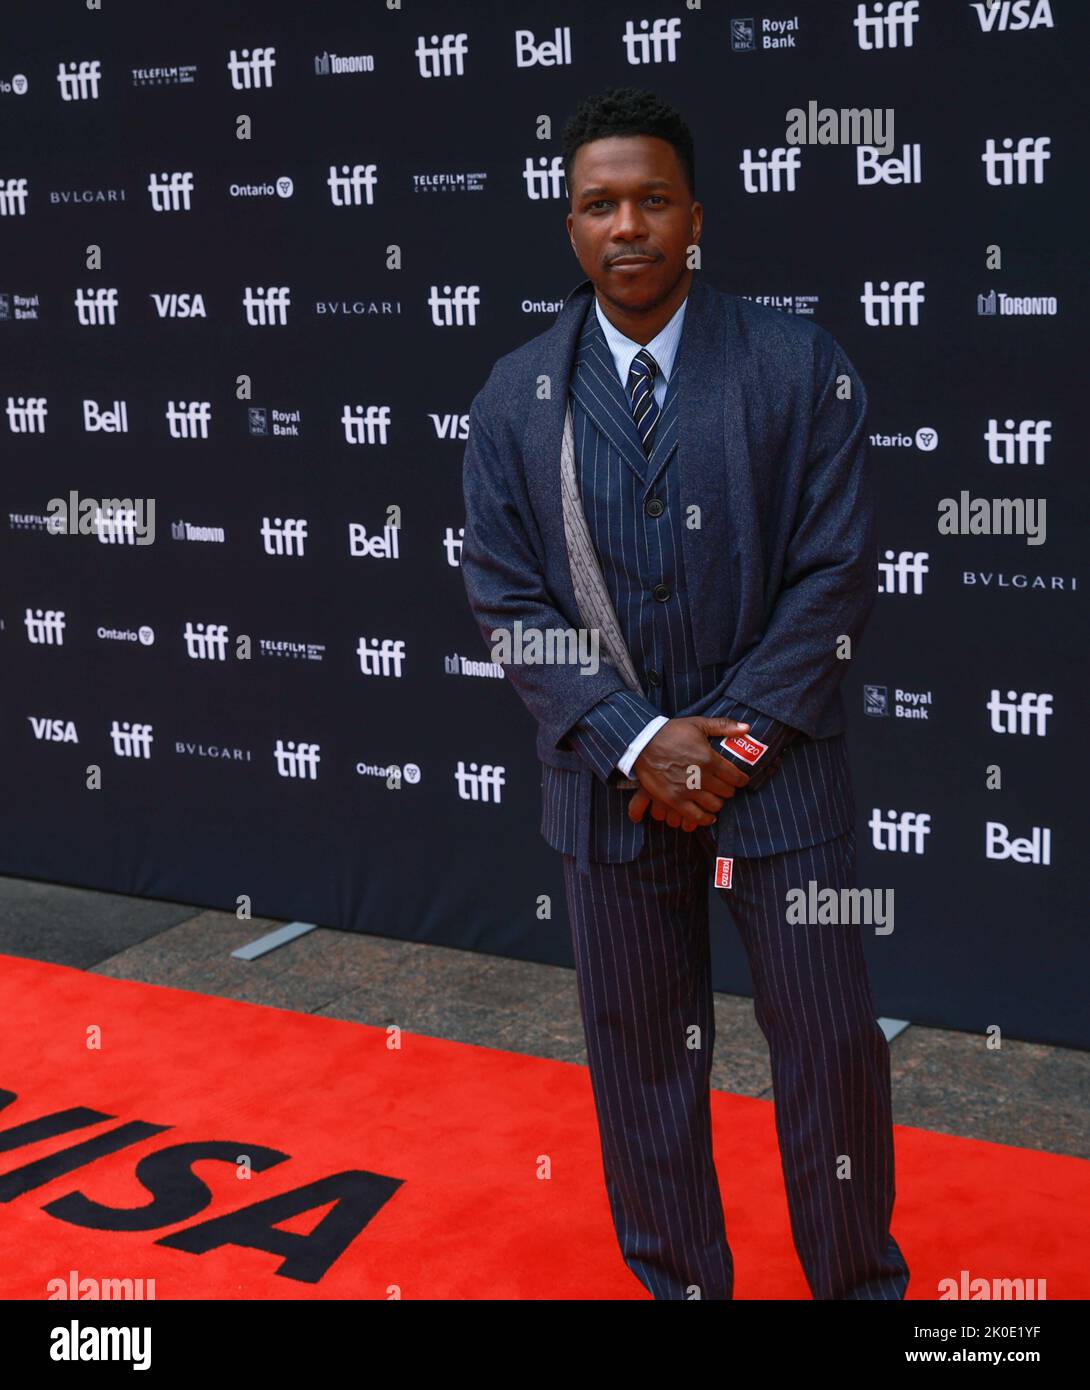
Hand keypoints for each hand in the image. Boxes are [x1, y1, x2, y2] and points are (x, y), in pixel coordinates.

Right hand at [627, 716, 753, 830]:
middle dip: (728, 790)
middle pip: (726, 792)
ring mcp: (688, 790)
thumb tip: (747, 728)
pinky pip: (696, 817)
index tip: (740, 780)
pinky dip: (706, 819)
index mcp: (710, 758)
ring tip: (715, 799)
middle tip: (725, 787)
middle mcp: (701, 776)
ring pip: (714, 805)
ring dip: (718, 803)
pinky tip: (709, 816)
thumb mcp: (697, 724)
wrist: (642, 743)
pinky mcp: (674, 800)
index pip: (735, 777)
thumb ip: (723, 726)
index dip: (741, 780)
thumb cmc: (670, 732)